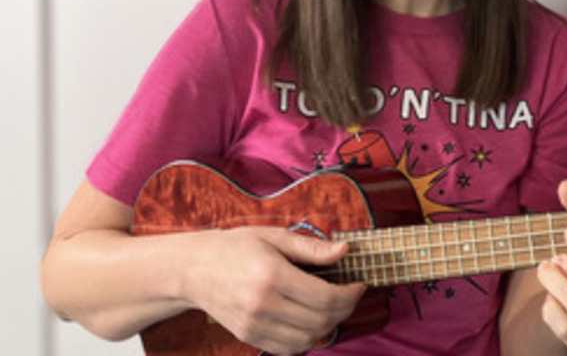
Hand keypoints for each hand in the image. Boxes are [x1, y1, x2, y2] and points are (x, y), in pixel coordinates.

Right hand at [183, 227, 365, 354]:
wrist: (194, 269)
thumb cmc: (235, 247)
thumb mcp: (274, 236)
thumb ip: (312, 247)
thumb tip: (344, 251)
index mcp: (272, 276)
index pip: (325, 297)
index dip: (350, 294)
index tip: (358, 283)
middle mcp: (262, 305)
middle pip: (320, 320)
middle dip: (345, 309)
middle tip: (350, 295)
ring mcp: (253, 325)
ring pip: (307, 338)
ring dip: (329, 326)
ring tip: (334, 307)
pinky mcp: (248, 336)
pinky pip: (288, 348)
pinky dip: (307, 339)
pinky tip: (313, 321)